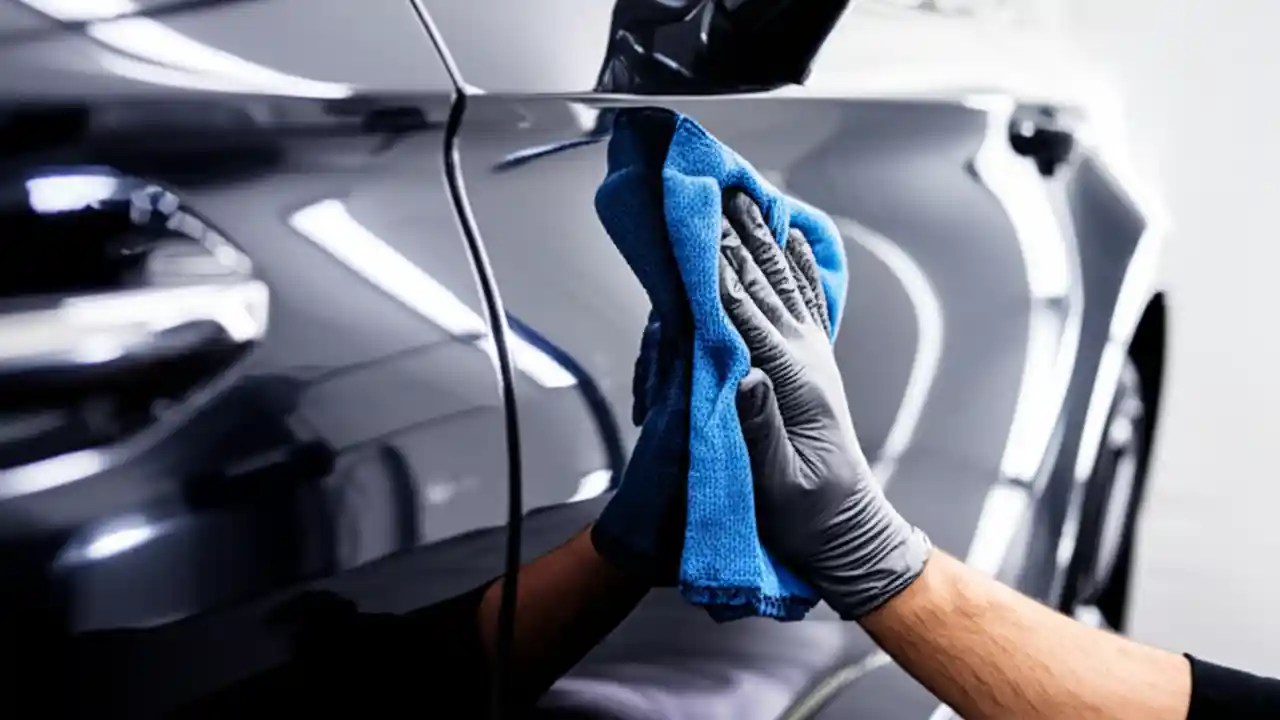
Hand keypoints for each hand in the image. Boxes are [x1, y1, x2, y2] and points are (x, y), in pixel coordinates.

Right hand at [718, 190, 930, 618]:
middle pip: (764, 285)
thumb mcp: (775, 486)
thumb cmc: (805, 517)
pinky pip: (807, 302)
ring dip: (765, 238)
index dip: (719, 269)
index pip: (745, 314)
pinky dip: (799, 265)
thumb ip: (759, 429)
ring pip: (786, 283)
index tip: (699, 227)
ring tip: (749, 196)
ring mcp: (814, 358)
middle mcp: (806, 359)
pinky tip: (792, 238)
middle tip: (715, 190)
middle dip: (738, 236)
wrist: (849, 532)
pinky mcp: (814, 365)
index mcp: (792, 382)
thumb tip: (744, 374)